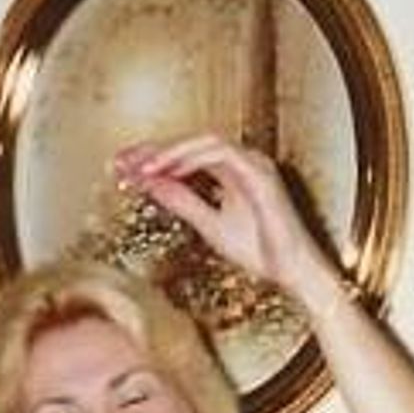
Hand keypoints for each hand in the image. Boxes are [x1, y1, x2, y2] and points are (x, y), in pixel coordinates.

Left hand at [113, 134, 336, 310]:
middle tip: (121, 161)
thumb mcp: (209, 225)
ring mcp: (253, 163)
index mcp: (231, 171)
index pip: (186, 156)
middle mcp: (242, 161)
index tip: (122, 167)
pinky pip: (222, 154)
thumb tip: (151, 185)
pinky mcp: (260, 173)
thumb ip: (182, 202)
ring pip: (205, 142)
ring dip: (170, 152)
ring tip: (141, 167)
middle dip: (154, 151)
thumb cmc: (259, 250)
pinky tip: (169, 170)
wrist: (291, 270)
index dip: (153, 158)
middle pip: (191, 143)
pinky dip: (193, 159)